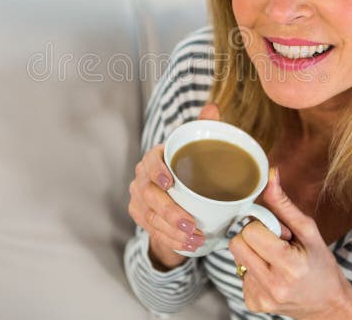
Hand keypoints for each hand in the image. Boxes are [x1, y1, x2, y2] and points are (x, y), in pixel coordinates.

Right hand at [127, 103, 220, 269]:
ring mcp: (139, 199)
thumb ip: (203, 128)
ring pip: (151, 217)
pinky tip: (190, 245)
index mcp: (154, 158)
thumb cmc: (187, 167)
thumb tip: (212, 108)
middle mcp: (142, 178)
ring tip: (196, 238)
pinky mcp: (141, 217)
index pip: (151, 161)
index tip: (171, 182)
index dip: (157, 171)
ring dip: (173, 231)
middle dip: (170, 212)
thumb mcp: (194, 149)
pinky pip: (153, 231)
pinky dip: (172, 240)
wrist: (175, 194)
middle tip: (192, 223)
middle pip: (150, 196)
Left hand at [228, 169, 351, 318]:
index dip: (263, 227)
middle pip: (237, 244)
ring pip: (236, 258)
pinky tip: (272, 274)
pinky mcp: (253, 304)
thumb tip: (270, 175)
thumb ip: (285, 205)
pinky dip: (253, 269)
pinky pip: (239, 274)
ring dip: (252, 253)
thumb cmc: (321, 265)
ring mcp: (261, 297)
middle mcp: (272, 285)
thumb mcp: (309, 232)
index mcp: (289, 265)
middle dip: (253, 238)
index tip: (280, 234)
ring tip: (275, 260)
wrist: (328, 305)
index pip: (250, 232)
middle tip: (275, 245)